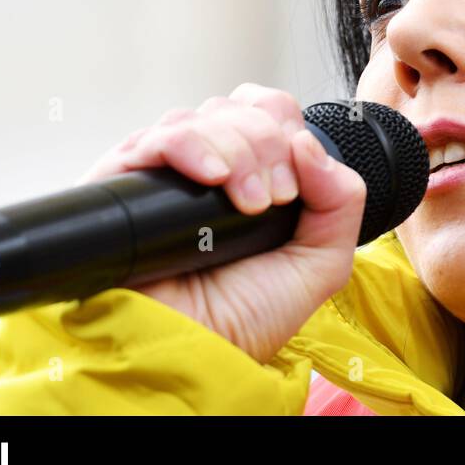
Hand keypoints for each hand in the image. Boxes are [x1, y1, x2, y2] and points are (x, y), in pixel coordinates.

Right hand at [77, 83, 366, 363]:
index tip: (293, 188)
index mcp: (252, 175)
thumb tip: (309, 142)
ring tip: (244, 205)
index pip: (270, 112)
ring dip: (238, 151)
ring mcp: (166, 172)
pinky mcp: (124, 180)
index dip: (288, 133)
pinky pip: (157, 136)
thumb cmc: (244, 318)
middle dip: (267, 146)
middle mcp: (208, 166)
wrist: (187, 355)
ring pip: (204, 117)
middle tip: (270, 200)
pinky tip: (211, 176)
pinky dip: (191, 146)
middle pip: (240, 109)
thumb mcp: (320, 262)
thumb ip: (341, 200)